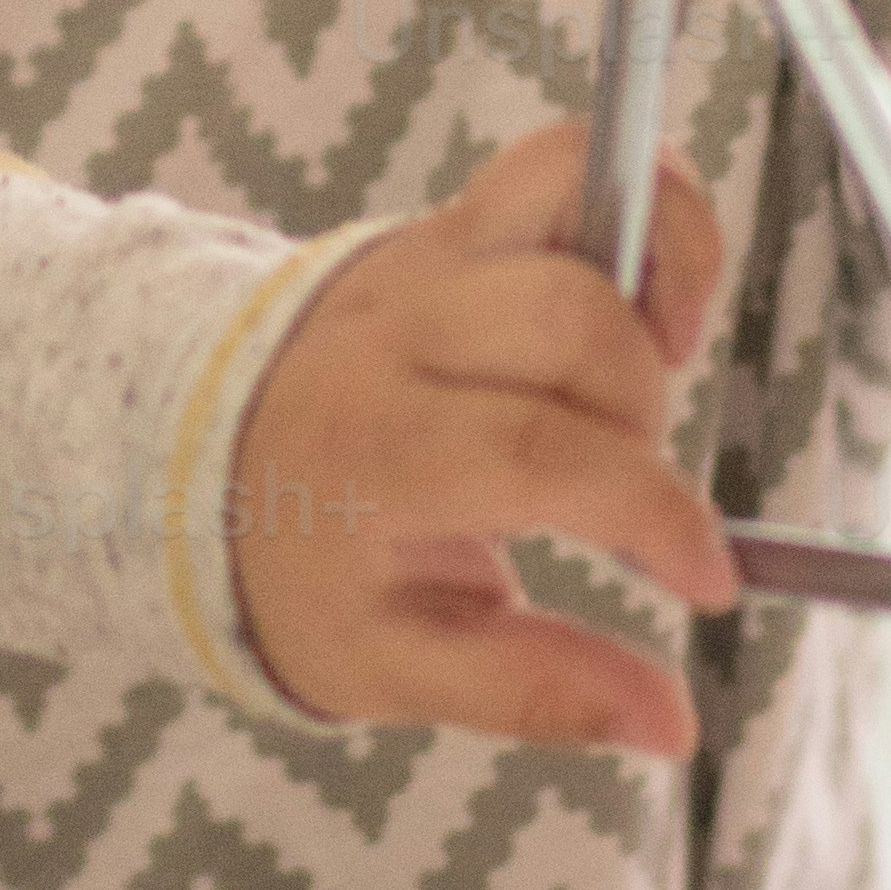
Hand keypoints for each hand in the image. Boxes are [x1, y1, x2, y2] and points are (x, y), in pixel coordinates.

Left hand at [237, 121, 731, 749]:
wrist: (184, 456)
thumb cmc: (293, 564)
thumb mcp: (392, 659)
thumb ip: (533, 688)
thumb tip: (674, 727)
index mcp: (371, 446)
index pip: (542, 453)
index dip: (654, 512)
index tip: (706, 581)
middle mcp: (395, 330)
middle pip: (575, 322)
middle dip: (640, 422)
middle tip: (622, 495)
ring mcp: (424, 258)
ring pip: (580, 216)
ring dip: (647, 319)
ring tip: (629, 407)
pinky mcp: (455, 223)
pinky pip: (567, 162)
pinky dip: (645, 211)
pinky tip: (654, 311)